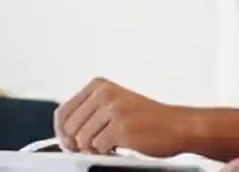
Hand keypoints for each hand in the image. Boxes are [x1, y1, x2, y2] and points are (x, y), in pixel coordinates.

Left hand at [54, 77, 193, 158]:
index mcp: (99, 85)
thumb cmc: (146, 120)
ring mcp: (113, 109)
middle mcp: (104, 93)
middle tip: (95, 147)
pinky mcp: (121, 127)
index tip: (70, 144)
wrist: (177, 125)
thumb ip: (89, 114)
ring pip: (82, 140)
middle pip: (69, 129)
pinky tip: (120, 147)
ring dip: (95, 149)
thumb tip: (62, 135)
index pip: (62, 113)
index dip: (62, 133)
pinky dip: (108, 153)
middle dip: (78, 144)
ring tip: (111, 145)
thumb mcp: (113, 106)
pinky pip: (98, 148)